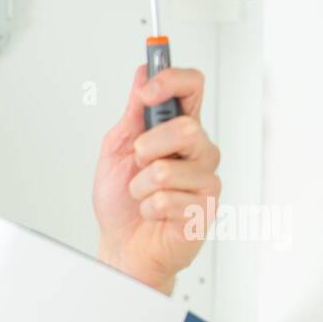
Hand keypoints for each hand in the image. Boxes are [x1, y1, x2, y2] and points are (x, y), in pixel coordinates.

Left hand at [92, 65, 220, 294]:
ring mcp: (204, 181)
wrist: (122, 246)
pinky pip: (165, 201)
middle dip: (148, 147)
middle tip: (139, 163)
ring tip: (142, 195)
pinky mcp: (204, 211)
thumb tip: (143, 75)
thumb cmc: (122, 203)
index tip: (148, 91)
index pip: (192, 88)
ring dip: (140, 185)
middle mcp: (198, 152)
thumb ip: (133, 114)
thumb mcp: (117, 150)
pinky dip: (146, 208)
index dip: (172, 80)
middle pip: (187, 128)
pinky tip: (152, 214)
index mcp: (178, 131)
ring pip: (168, 170)